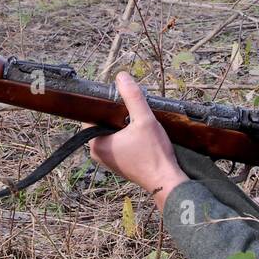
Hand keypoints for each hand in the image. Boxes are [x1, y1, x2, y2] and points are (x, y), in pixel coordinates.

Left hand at [88, 73, 186, 209]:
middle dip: (116, 114)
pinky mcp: (119, 164)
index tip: (119, 98)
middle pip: (102, 123)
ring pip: (111, 133)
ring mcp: (108, 160)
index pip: (91, 115)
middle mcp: (98, 154)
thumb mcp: (144, 120)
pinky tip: (140, 132)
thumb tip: (122, 77)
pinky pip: (118, 143)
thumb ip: (133, 97)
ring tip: (138, 120)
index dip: (105, 104)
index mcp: (96, 144)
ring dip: (123, 125)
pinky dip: (127, 136)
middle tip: (132, 109)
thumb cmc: (154, 154)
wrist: (166, 181)